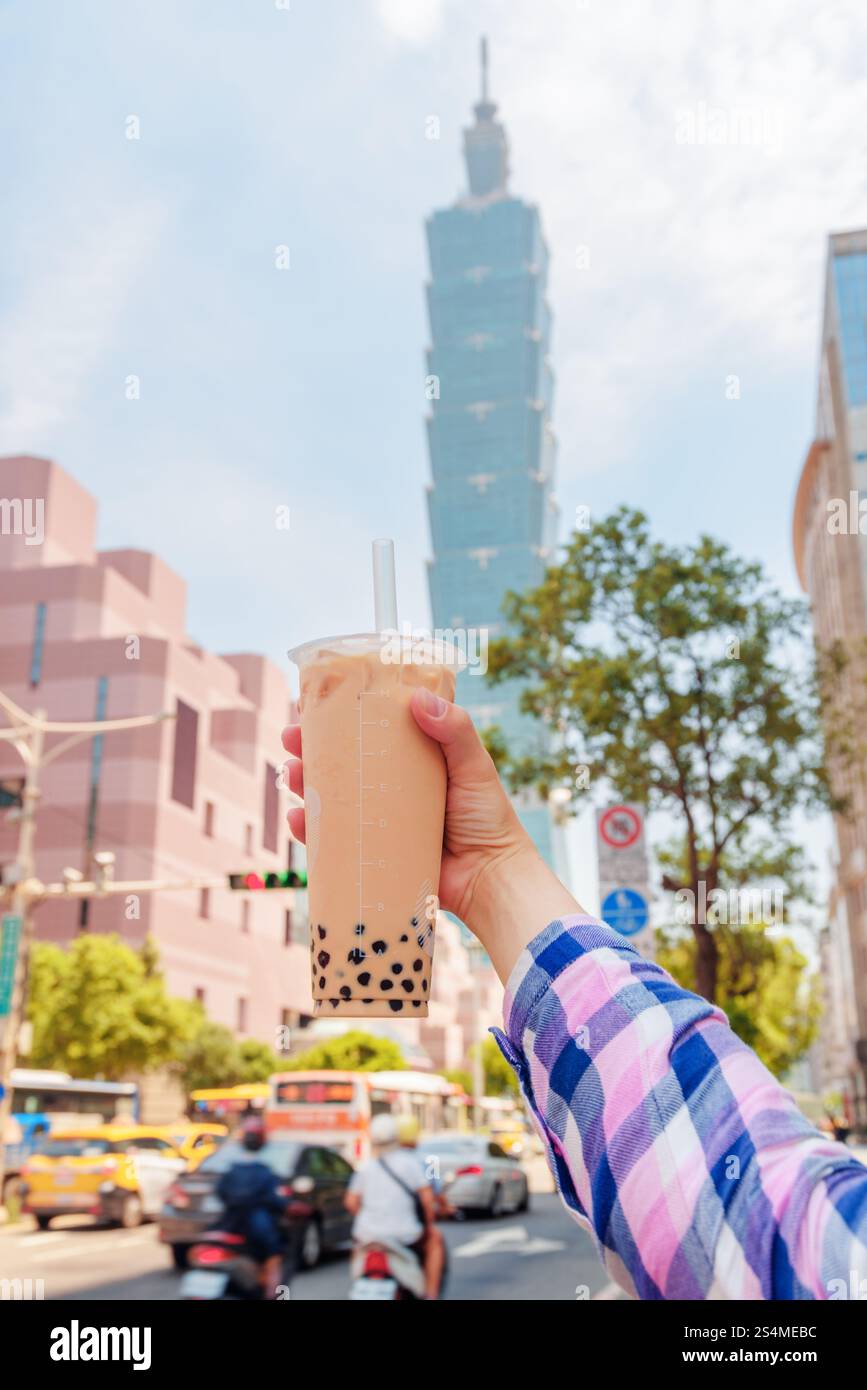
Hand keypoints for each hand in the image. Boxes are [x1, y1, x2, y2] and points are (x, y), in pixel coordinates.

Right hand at [281, 692, 581, 981]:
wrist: (490, 878)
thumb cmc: (488, 818)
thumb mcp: (474, 766)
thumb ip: (454, 731)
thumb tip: (418, 698)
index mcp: (411, 763)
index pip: (369, 734)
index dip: (339, 721)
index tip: (314, 707)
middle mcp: (390, 790)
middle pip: (341, 765)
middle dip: (310, 751)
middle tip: (291, 739)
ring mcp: (378, 823)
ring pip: (331, 801)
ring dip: (303, 786)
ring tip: (290, 775)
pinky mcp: (371, 856)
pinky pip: (333, 843)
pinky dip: (310, 831)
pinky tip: (298, 818)